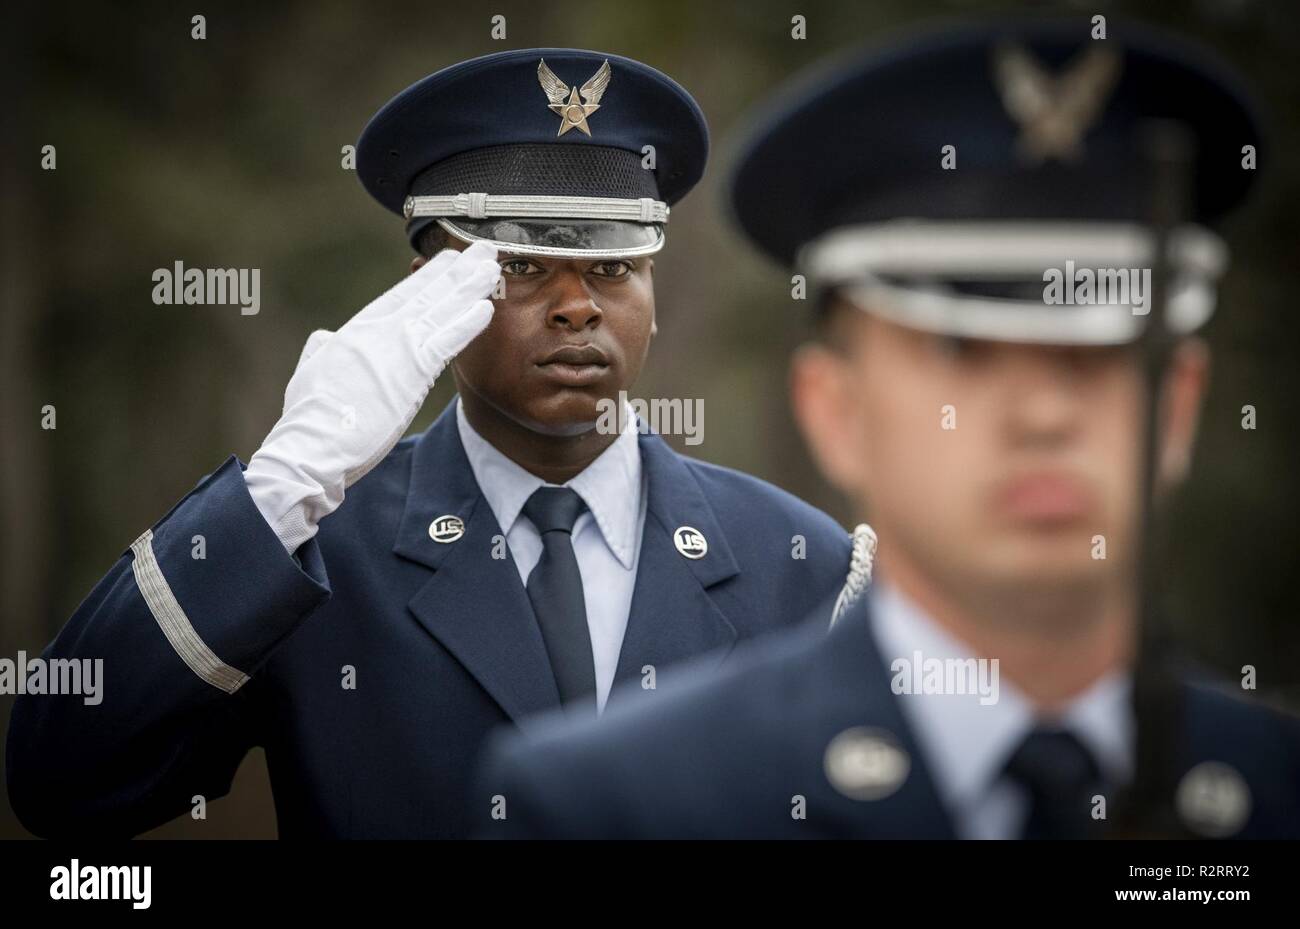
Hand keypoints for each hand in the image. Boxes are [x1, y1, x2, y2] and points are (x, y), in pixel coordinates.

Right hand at [244, 241, 500, 551]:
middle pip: (427, 295)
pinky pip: (446, 342)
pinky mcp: (412, 372)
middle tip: (483, 251)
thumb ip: (322, 351)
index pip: (400, 296)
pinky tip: (486, 307)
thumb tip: (325, 339)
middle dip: (458, 272)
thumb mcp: (310, 373)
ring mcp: (397, 349)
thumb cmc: (310, 419)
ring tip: (493, 267)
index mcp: (356, 331)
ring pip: (441, 310)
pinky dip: (466, 323)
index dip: (428, 277)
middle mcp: (379, 332)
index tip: (448, 260)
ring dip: (470, 288)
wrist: (311, 445)